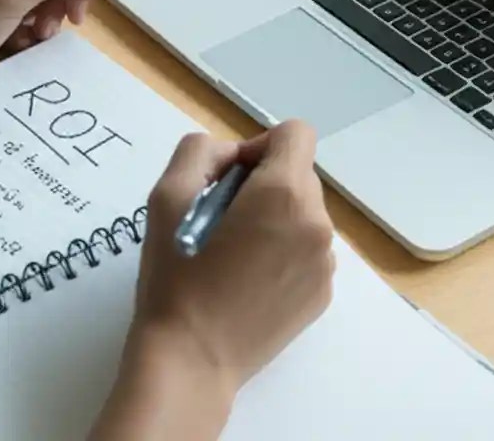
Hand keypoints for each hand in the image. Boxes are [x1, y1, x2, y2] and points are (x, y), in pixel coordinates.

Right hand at [89, 121, 333, 440]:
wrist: (191, 360)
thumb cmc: (175, 278)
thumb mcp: (167, 197)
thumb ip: (199, 152)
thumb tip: (231, 156)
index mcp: (285, 193)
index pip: (297, 134)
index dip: (259, 145)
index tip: (229, 179)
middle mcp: (318, 223)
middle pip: (299, 175)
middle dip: (262, 184)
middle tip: (219, 221)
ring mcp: (326, 263)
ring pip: (304, 214)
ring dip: (274, 219)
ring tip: (231, 255)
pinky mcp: (323, 295)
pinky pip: (307, 252)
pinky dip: (283, 254)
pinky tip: (247, 282)